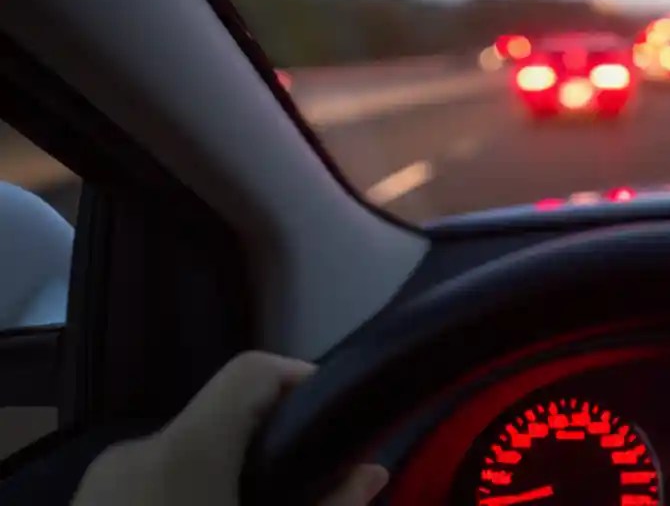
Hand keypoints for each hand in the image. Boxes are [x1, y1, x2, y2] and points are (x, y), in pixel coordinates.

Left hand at [72, 351, 388, 505]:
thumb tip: (371, 472)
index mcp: (187, 451)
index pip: (253, 372)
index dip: (301, 376)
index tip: (334, 413)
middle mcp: (139, 451)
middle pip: (222, 420)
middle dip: (268, 449)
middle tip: (306, 489)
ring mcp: (103, 483)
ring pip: (186, 456)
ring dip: (226, 479)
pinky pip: (153, 486)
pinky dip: (187, 499)